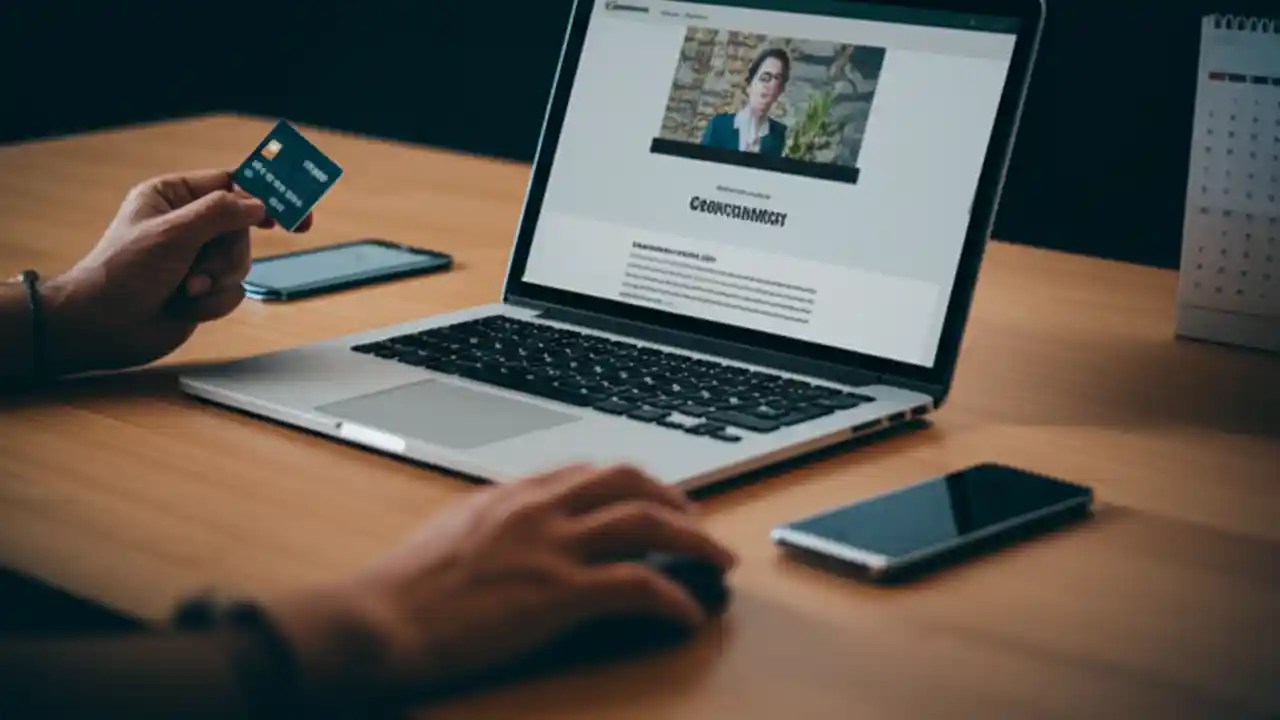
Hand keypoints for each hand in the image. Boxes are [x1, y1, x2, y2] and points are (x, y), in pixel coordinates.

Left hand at [41, 169, 312, 374]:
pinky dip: (213, 302)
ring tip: (187, 290)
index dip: (264, 195)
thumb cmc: (122, 274)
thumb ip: (219, 213)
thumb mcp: (172, 234)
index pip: (230, 184)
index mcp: (172, 196)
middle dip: (225, 256)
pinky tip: (184, 306)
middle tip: (203, 270)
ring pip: (241, 261)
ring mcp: (196, 257)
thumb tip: (259, 204)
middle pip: (242, 229)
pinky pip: (234, 290)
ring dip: (218, 281)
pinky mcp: (203, 288)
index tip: (296, 212)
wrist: (103, 328)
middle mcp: (187, 224)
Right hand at [268, 464, 736, 707]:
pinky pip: (638, 585)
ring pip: (648, 523)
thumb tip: (518, 530)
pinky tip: (687, 614)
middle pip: (630, 482)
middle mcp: (540, 508)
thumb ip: (495, 522)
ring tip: (718, 561)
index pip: (589, 472)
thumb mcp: (454, 532)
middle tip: (698, 524)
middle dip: (675, 500)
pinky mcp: (559, 592)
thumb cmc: (405, 586)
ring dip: (694, 540)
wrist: (380, 619)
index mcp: (514, 494)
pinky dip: (673, 598)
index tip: (653, 501)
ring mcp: (552, 547)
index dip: (633, 485)